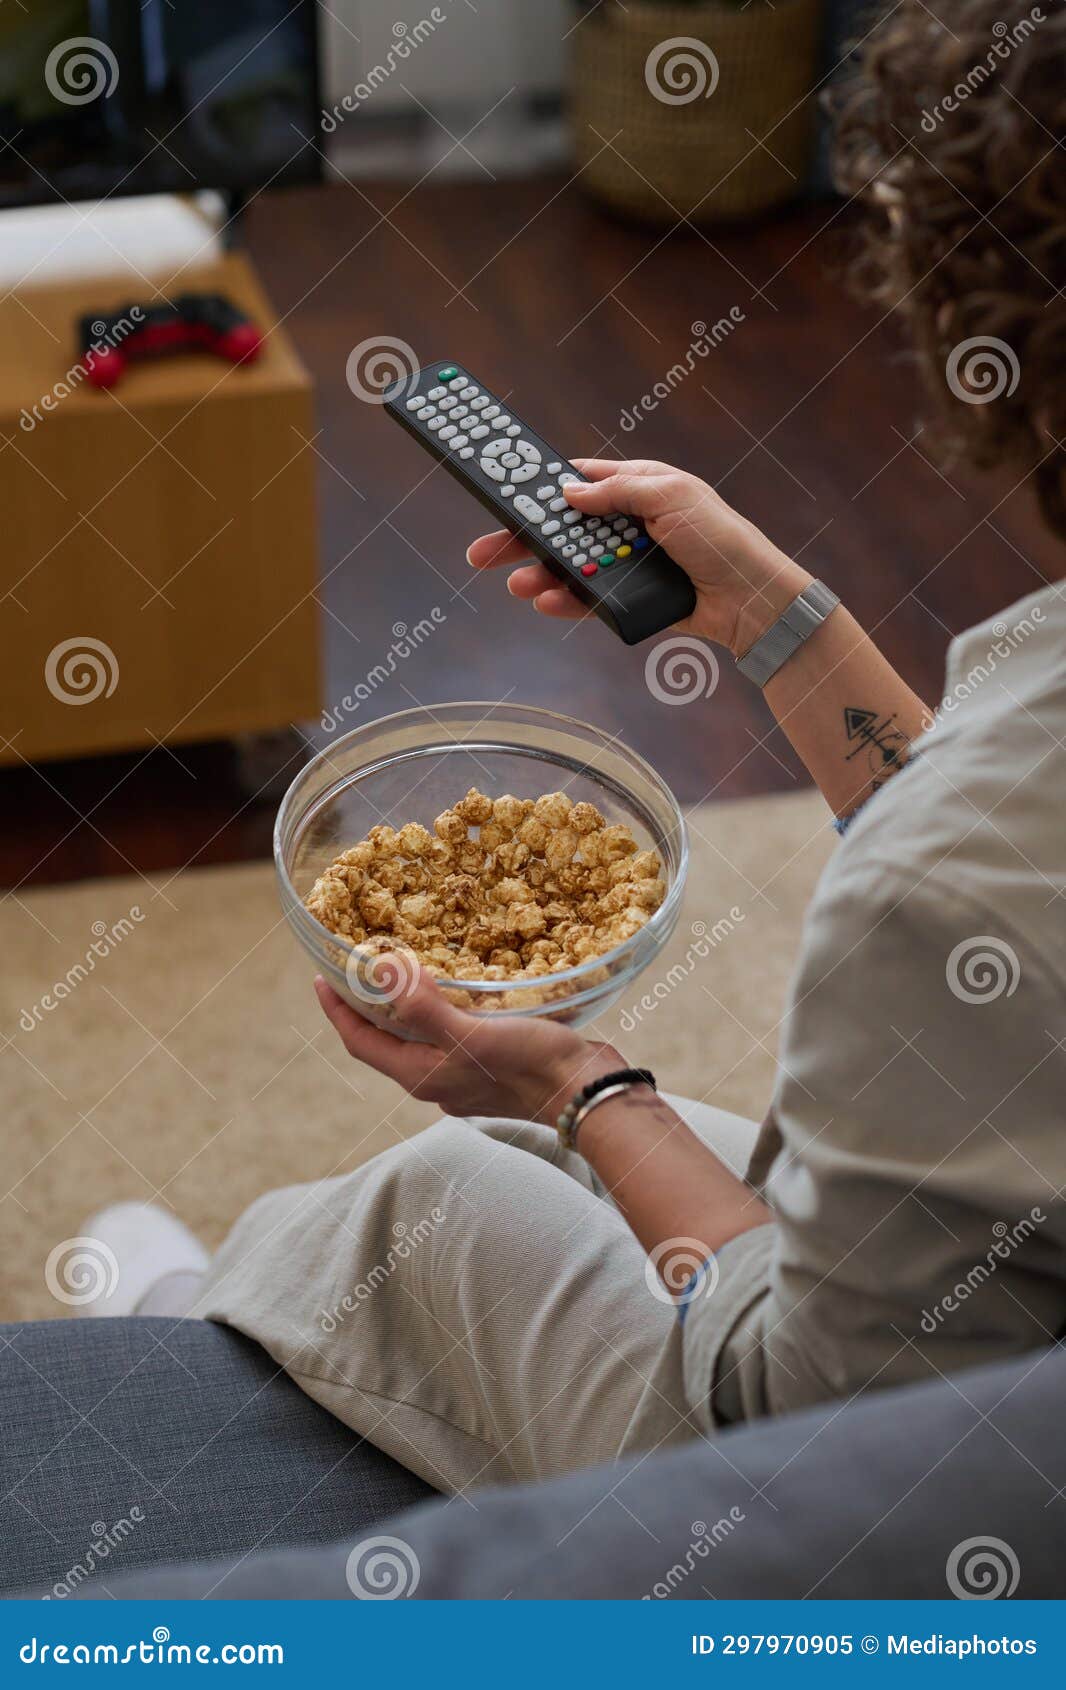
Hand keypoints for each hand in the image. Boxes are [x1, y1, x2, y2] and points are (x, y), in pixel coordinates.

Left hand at [314, 967, 623, 1125]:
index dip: (337, 1010)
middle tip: (357, 965)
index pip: (360, 1042)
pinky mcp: (490, 1066)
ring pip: (419, 1038)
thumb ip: (424, 1007)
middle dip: (367, 1005)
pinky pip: (450, 1035)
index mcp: (420, 1074)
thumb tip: (382, 971)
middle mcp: (435, 1078)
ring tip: (402, 969)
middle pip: (385, 1041)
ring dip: (404, 1007)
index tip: (321, 974)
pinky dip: (440, 1009)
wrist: (587, 1093)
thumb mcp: (472, 1033)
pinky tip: (457, 987)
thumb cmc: (530, 1065)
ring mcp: (463, 1075)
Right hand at [467, 458, 812, 656]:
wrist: (750, 599)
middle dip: (521, 539)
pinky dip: (566, 602)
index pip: (577, 483)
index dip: (539, 487)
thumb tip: (570, 493)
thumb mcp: (672, 496)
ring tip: (517, 584)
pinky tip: (547, 603)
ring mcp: (625, 561)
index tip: (502, 493)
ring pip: (569, 568)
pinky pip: (588, 599)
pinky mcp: (628, 597)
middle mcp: (626, 523)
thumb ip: (619, 492)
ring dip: (540, 575)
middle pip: (561, 529)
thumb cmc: (721, 538)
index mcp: (637, 487)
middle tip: (482, 552)